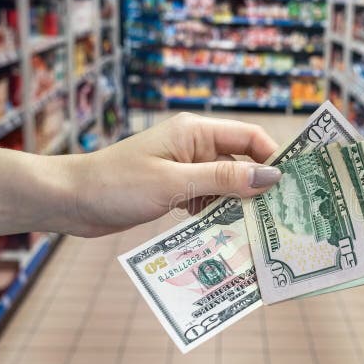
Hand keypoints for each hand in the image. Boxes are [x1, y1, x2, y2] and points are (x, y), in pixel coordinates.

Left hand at [65, 113, 280, 236]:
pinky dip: (214, 211)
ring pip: (225, 182)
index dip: (274, 157)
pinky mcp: (173, 187)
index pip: (250, 136)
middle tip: (279, 215)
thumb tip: (269, 177)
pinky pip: (206, 197)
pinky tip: (220, 231)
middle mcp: (193, 145)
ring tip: (255, 228)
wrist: (70, 199)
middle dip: (258, 185)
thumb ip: (223, 178)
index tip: (294, 185)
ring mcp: (183, 167)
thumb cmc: (116, 184)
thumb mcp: (174, 182)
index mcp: (195, 131)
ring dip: (236, 202)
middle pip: (240, 160)